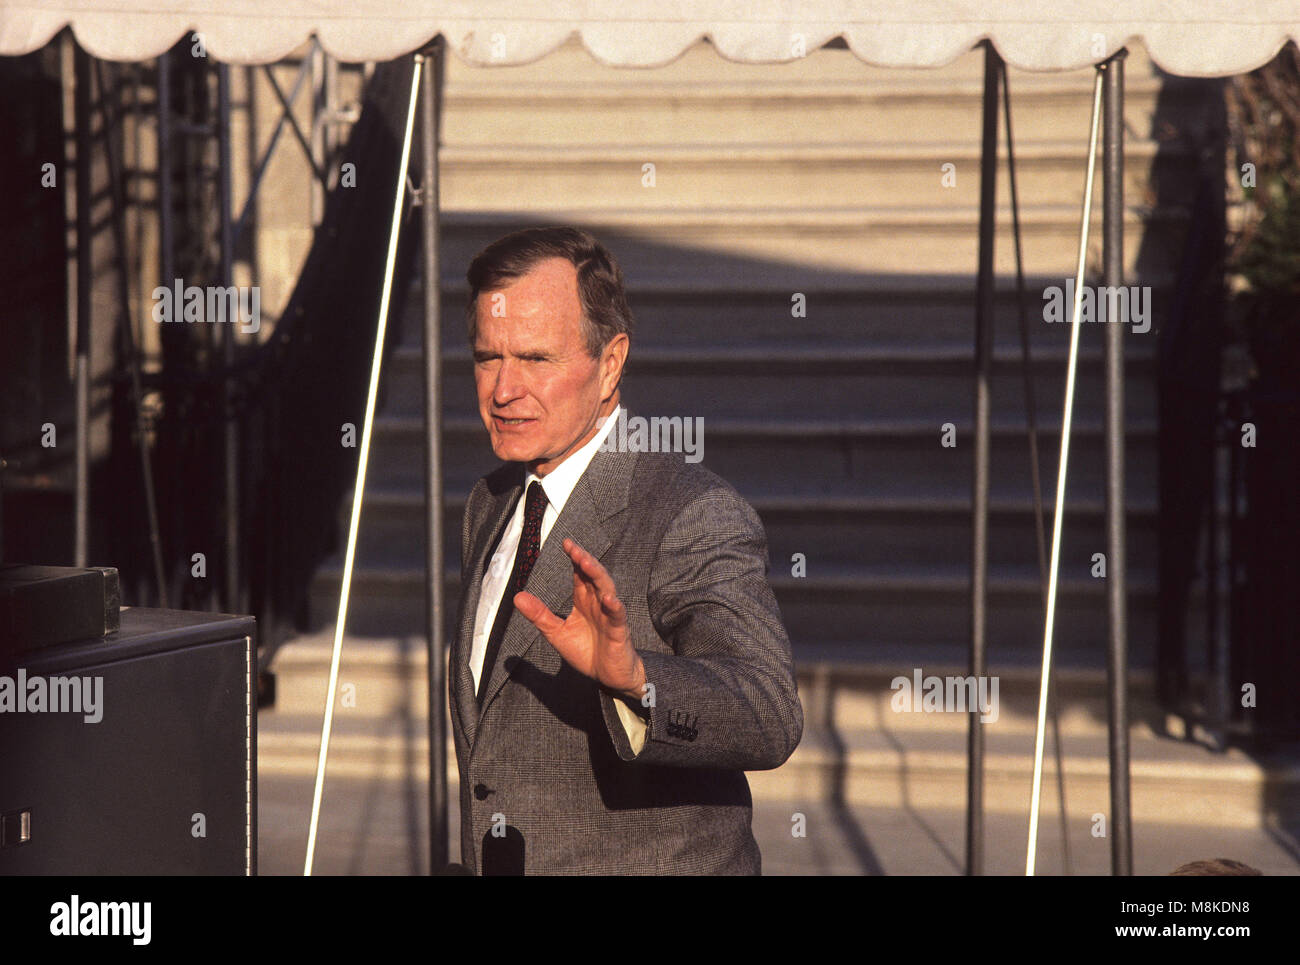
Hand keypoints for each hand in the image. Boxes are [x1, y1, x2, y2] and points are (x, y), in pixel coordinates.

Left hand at [513, 538, 646, 700]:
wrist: (608, 677)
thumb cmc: (586, 652)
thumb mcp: (557, 633)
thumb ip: (540, 615)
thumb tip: (517, 597)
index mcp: (584, 601)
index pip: (580, 574)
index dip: (575, 558)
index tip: (565, 543)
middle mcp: (598, 603)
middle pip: (593, 576)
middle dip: (584, 561)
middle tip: (573, 548)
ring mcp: (610, 615)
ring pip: (606, 589)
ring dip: (597, 575)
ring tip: (586, 562)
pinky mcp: (619, 631)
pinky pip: (618, 615)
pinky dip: (614, 606)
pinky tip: (608, 599)